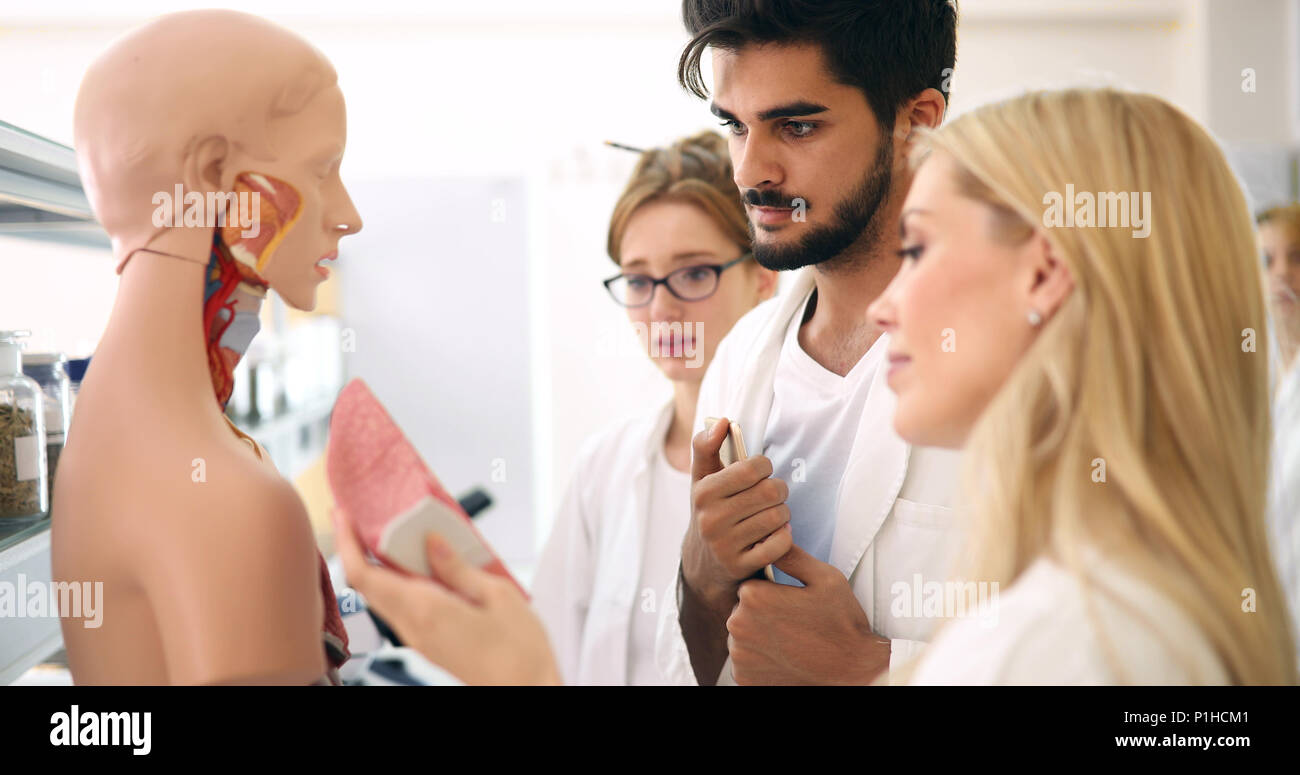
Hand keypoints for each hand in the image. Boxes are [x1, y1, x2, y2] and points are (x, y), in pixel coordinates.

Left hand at [334, 508, 561, 685]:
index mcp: (426, 610)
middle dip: (356, 548)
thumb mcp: (498, 596)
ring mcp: (418, 638)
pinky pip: (402, 606)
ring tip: (394, 534)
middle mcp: (413, 627)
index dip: (347, 542)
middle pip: (367, 585)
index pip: (365, 575)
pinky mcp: (429, 643)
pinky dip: (399, 581)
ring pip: (383, 596)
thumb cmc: (521, 653)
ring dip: (378, 564)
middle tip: (360, 517)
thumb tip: (432, 542)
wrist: (527, 690)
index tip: (344, 515)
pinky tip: (421, 565)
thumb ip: (458, 567)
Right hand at [681, 417, 792, 617]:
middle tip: (773, 494)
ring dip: (783, 513)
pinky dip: (784, 536)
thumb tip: (723, 421)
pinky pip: (780, 544)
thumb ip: (706, 446)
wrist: (704, 564)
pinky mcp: (741, 567)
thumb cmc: (710, 511)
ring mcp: (725, 546)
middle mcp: (711, 519)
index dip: (765, 467)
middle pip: (770, 491)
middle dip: (778, 490)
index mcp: (703, 493)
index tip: (761, 473)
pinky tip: (776, 534)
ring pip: (778, 517)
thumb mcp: (701, 480)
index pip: (753, 467)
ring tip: (773, 514)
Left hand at [726, 544, 889, 684]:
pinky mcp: (743, 679)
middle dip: (762, 615)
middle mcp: (738, 626)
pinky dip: (760, 661)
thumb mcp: (825, 577)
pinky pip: (745, 661)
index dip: (772, 593)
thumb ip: (791, 555)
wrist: (851, 672)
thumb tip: (771, 536)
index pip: (750, 586)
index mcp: (753, 597)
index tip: (792, 603)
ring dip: (759, 638)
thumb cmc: (840, 623)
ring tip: (791, 642)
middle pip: (742, 611)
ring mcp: (739, 656)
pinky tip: (784, 659)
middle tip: (794, 624)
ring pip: (742, 637)